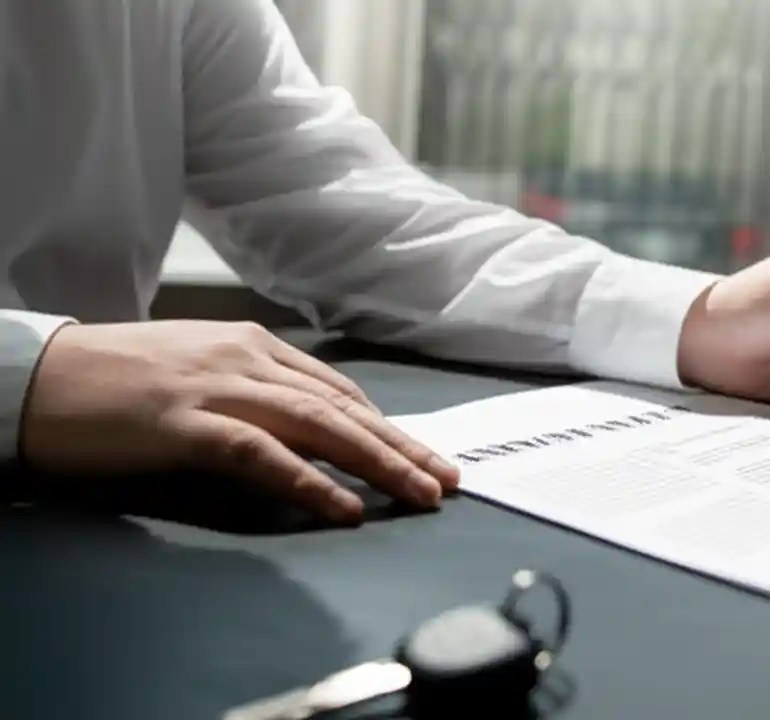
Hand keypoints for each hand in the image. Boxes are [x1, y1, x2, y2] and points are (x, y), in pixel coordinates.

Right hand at [20, 321, 458, 523]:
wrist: (39, 373)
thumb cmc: (118, 378)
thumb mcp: (202, 370)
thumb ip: (256, 389)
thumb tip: (310, 424)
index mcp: (254, 345)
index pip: (339, 390)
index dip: (387, 426)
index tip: (424, 456)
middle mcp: (247, 359)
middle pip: (343, 407)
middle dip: (402, 446)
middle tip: (447, 480)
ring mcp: (217, 388)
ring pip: (318, 425)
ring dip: (377, 462)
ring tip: (419, 494)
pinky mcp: (184, 423)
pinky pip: (259, 453)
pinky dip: (306, 481)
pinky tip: (341, 506)